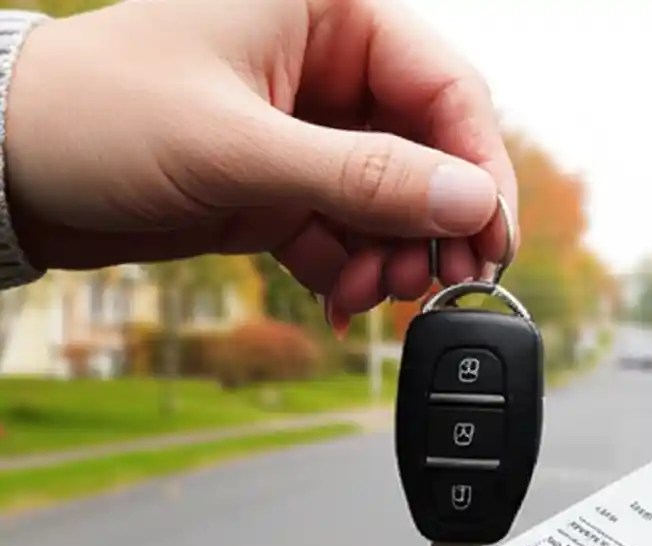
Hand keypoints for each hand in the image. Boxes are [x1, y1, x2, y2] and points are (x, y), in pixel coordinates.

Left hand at [5, 0, 517, 332]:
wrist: (3, 167)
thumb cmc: (94, 115)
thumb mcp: (237, 149)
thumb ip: (364, 179)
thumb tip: (472, 205)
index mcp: (326, 11)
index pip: (444, 84)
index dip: (477, 165)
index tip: (489, 236)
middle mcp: (326, 63)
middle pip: (430, 147)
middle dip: (438, 222)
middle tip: (441, 282)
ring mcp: (308, 126)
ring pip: (397, 196)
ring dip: (398, 253)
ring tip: (377, 294)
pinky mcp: (286, 180)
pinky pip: (352, 227)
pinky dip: (355, 268)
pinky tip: (341, 298)